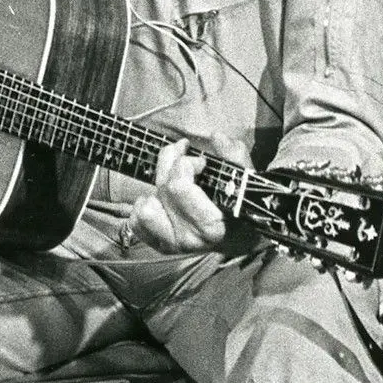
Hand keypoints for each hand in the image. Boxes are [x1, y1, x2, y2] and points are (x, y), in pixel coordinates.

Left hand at [128, 139, 238, 254]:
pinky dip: (147, 206)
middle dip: (173, 165)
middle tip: (187, 160)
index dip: (187, 164)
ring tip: (175, 183)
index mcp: (211, 226)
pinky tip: (164, 200)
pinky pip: (136, 220)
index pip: (178, 186)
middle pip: (163, 188)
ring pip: (144, 207)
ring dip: (158, 191)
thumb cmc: (242, 207)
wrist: (241, 239)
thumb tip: (216, 137)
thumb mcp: (247, 181)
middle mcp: (189, 239)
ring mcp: (171, 245)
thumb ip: (235, 157)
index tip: (201, 162)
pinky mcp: (158, 245)